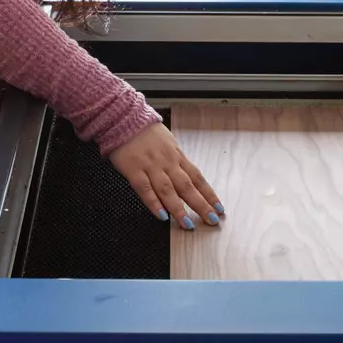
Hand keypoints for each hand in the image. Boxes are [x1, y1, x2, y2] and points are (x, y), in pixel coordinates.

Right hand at [107, 122, 224, 230]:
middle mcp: (167, 162)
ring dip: (179, 209)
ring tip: (188, 224)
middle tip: (211, 220)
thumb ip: (177, 162)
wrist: (123, 118)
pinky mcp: (133, 170)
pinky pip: (145, 189)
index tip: (219, 209)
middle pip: (187, 187)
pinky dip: (154, 203)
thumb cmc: (146, 132)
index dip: (209, 194)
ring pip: (168, 190)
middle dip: (200, 205)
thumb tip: (190, 181)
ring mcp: (150, 166)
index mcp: (177, 156)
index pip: (198, 178)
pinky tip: (162, 215)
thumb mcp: (168, 143)